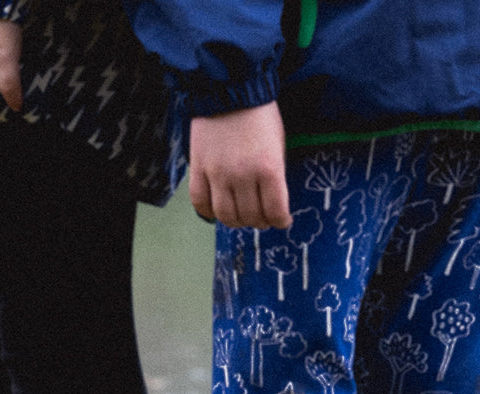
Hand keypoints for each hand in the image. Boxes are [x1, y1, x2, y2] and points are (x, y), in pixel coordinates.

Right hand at [189, 103, 291, 229]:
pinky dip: (209, 212)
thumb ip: (275, 175)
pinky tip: (217, 209)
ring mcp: (218, 173)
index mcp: (269, 168)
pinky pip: (200, 203)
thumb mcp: (278, 144)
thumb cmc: (259, 114)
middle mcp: (243, 175)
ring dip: (236, 221)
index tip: (281, 220)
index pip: (275, 212)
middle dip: (259, 221)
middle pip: (250, 217)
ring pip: (226, 216)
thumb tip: (272, 202)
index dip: (280, 221)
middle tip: (261, 216)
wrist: (228, 86)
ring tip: (240, 215)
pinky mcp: (198, 168)